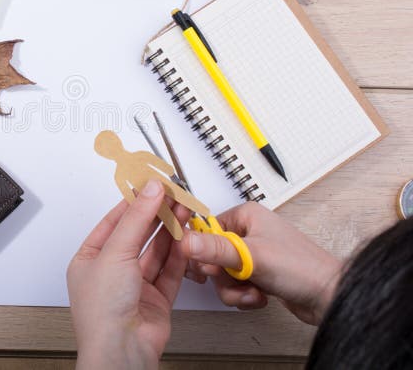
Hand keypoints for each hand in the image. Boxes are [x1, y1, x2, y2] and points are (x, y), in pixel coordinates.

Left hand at [67, 180, 189, 369]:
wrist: (122, 351)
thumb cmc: (102, 312)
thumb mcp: (115, 253)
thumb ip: (136, 219)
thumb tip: (150, 191)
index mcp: (89, 259)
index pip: (113, 222)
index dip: (133, 202)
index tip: (151, 185)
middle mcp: (111, 272)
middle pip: (137, 235)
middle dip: (156, 215)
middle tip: (173, 195)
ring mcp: (134, 286)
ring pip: (156, 251)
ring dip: (170, 231)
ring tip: (184, 210)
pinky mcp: (156, 299)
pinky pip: (169, 270)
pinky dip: (178, 254)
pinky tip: (185, 237)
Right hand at [182, 202, 341, 324]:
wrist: (328, 296)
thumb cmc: (301, 268)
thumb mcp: (251, 257)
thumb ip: (215, 249)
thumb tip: (184, 241)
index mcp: (245, 216)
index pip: (205, 228)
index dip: (202, 251)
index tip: (208, 266)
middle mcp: (248, 232)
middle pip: (211, 255)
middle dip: (223, 276)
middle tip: (236, 279)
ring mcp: (253, 254)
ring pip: (222, 274)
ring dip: (234, 289)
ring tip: (252, 292)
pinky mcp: (258, 273)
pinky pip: (234, 285)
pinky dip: (243, 295)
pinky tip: (260, 297)